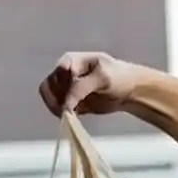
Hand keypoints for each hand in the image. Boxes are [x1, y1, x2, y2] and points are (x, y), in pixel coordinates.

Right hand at [38, 51, 164, 115]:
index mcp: (70, 61)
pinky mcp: (69, 101)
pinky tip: (76, 116)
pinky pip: (58, 108)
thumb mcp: (101, 78)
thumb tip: (65, 105)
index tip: (71, 101)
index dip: (61, 89)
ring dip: (58, 108)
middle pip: (49, 88)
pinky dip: (63, 114)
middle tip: (71, 111)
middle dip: (58, 100)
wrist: (129, 90)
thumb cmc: (118, 77)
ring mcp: (65, 87)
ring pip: (50, 99)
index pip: (56, 76)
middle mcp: (64, 73)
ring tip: (75, 114)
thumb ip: (81, 88)